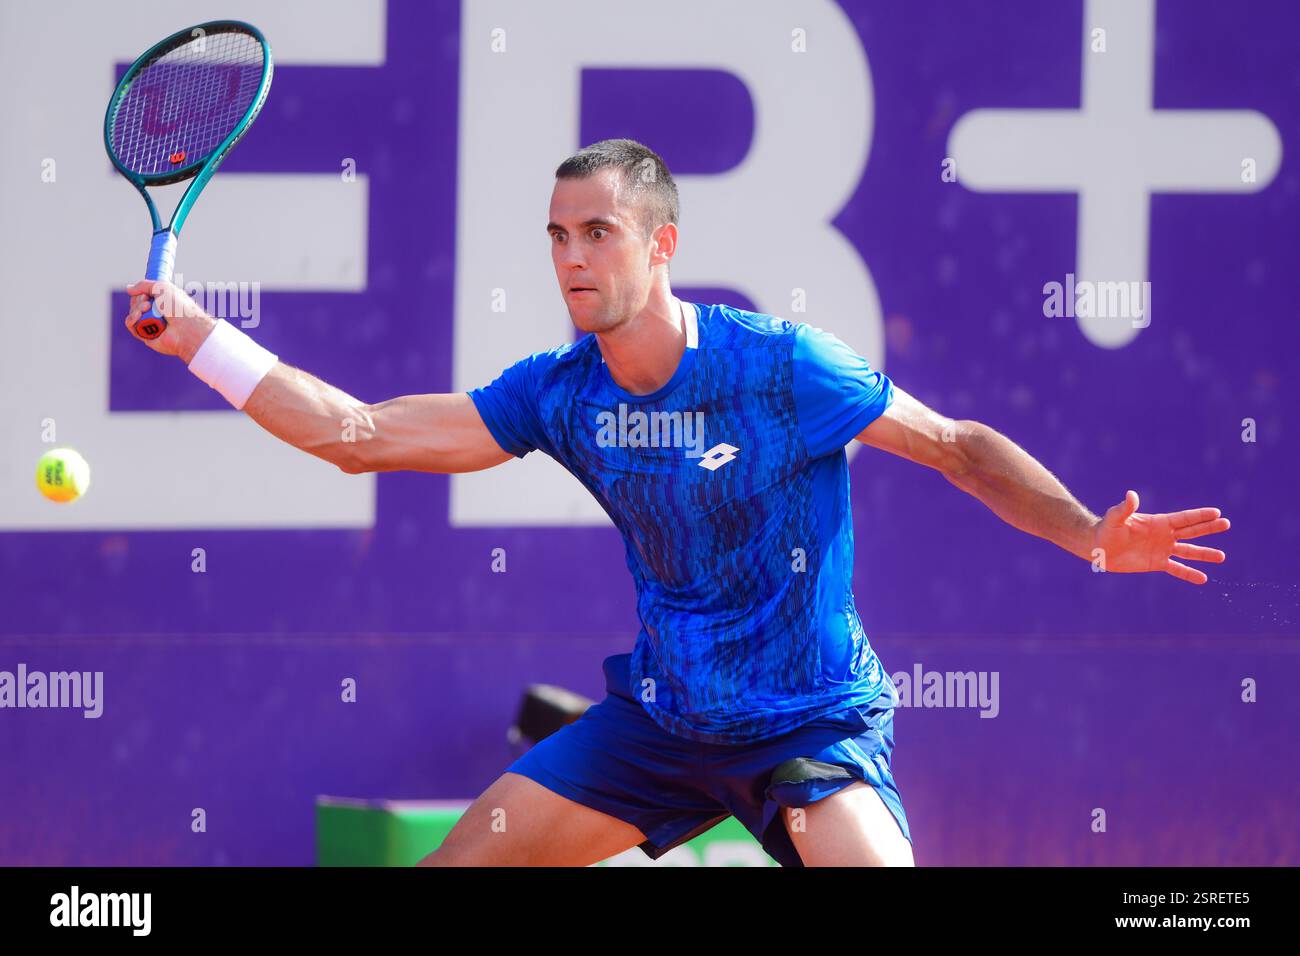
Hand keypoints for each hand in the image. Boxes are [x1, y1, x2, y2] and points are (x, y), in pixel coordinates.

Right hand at [123, 279, 216, 362]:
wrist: (187, 329)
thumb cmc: (179, 307)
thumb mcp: (162, 288)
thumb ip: (144, 285)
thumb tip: (128, 288)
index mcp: (163, 302)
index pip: (143, 294)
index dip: (141, 292)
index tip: (147, 293)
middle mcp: (156, 313)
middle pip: (135, 302)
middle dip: (139, 299)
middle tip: (149, 302)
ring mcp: (151, 324)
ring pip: (132, 312)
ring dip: (136, 308)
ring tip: (148, 309)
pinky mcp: (145, 335)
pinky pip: (131, 325)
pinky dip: (131, 319)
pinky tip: (138, 316)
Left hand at [1091, 490, 1228, 584]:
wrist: (1099, 547)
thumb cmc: (1106, 529)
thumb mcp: (1115, 518)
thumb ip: (1125, 508)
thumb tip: (1131, 495)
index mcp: (1158, 522)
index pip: (1183, 518)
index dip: (1199, 515)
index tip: (1217, 512)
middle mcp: (1164, 535)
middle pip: (1191, 531)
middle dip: (1209, 528)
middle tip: (1227, 524)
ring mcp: (1162, 550)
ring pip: (1188, 551)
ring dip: (1204, 554)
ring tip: (1222, 556)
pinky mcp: (1156, 564)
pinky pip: (1177, 569)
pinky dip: (1189, 574)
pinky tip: (1203, 578)